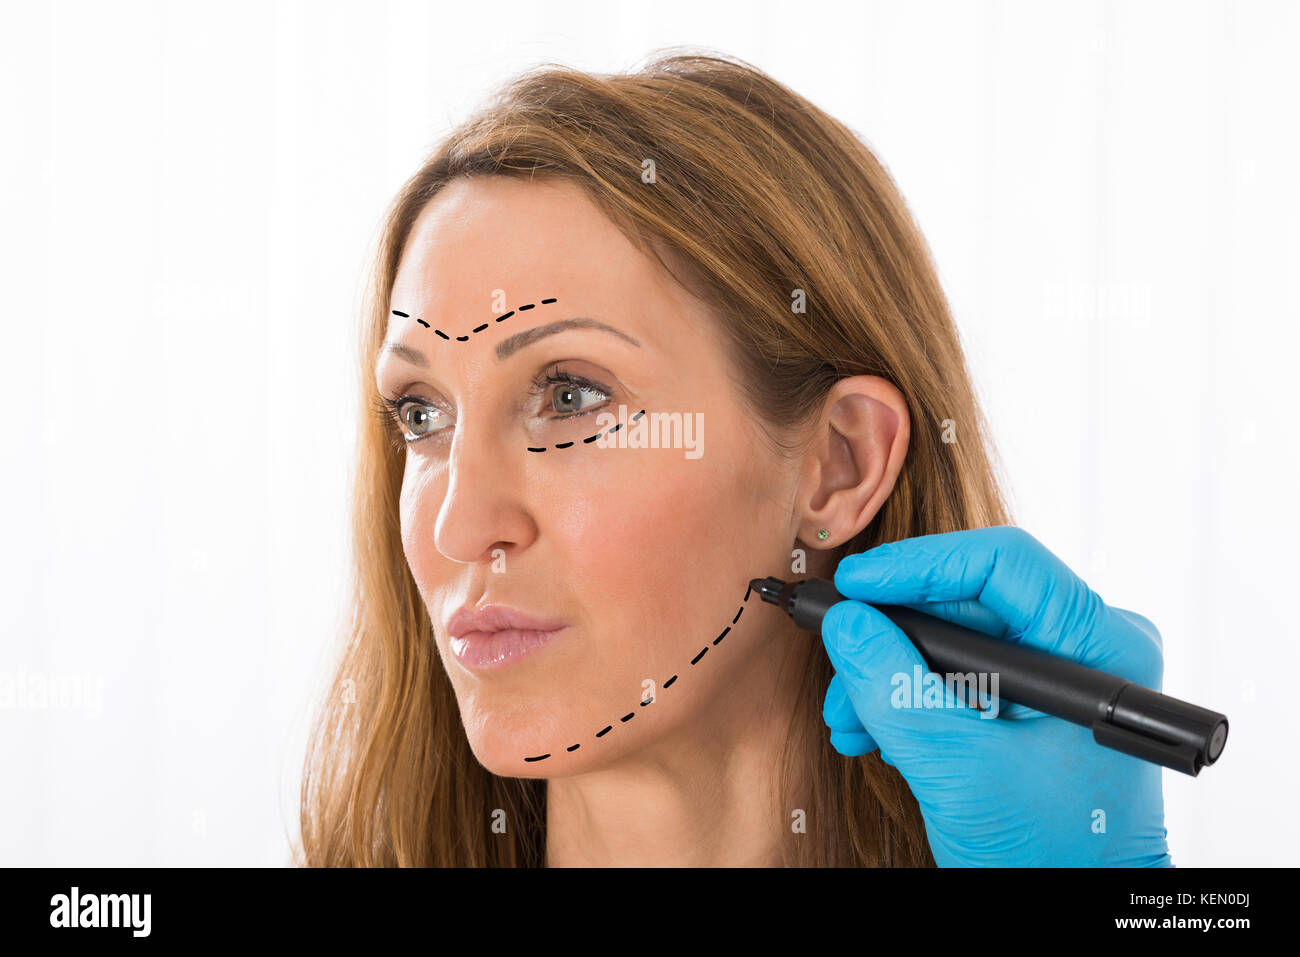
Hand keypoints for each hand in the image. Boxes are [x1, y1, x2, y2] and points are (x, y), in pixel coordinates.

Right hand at [821, 525, 1172, 866]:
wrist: (1082, 916)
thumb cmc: (1054, 858)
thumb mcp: (959, 772)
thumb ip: (897, 691)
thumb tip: (846, 623)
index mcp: (1100, 648)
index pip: (1001, 565)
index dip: (918, 566)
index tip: (854, 585)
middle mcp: (1087, 648)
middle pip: (969, 602)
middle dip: (892, 634)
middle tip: (837, 656)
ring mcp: (1063, 677)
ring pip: (957, 640)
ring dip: (892, 673)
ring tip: (850, 717)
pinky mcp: (1037, 702)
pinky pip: (964, 674)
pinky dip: (913, 697)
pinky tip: (875, 727)